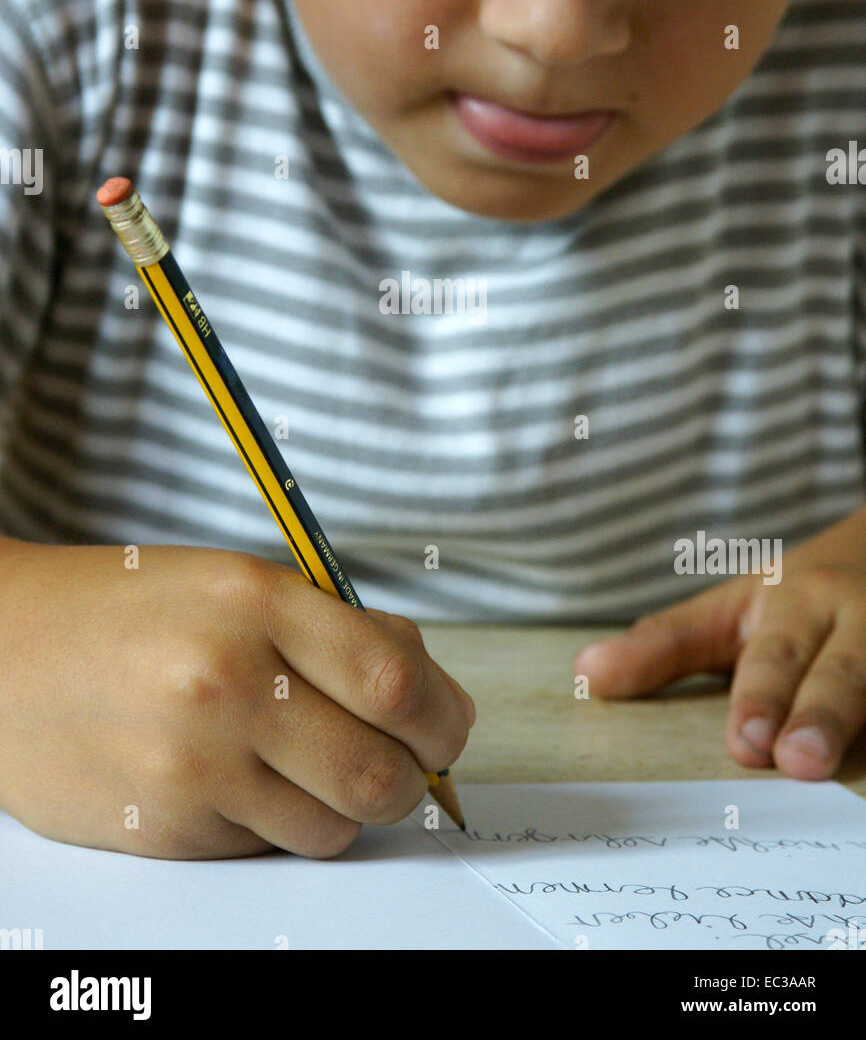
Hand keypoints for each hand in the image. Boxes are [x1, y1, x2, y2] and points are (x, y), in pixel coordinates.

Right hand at [0, 539, 474, 857]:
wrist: (5, 650)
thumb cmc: (131, 608)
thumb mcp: (237, 581)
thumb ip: (337, 629)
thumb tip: (428, 695)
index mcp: (255, 602)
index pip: (396, 682)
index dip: (444, 717)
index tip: (447, 727)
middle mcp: (225, 683)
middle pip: (379, 774)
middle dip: (407, 778)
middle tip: (396, 762)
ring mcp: (192, 764)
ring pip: (331, 829)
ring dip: (340, 808)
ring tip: (306, 767)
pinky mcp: (165, 827)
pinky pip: (266, 848)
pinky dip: (274, 823)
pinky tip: (238, 778)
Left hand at [572, 533, 865, 779]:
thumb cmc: (794, 601)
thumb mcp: (730, 610)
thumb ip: (666, 646)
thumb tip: (585, 675)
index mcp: (797, 604)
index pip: (775, 655)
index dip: (761, 698)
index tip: (745, 743)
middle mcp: (855, 622)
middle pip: (843, 672)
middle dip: (820, 714)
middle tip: (795, 762)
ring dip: (859, 725)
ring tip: (833, 769)